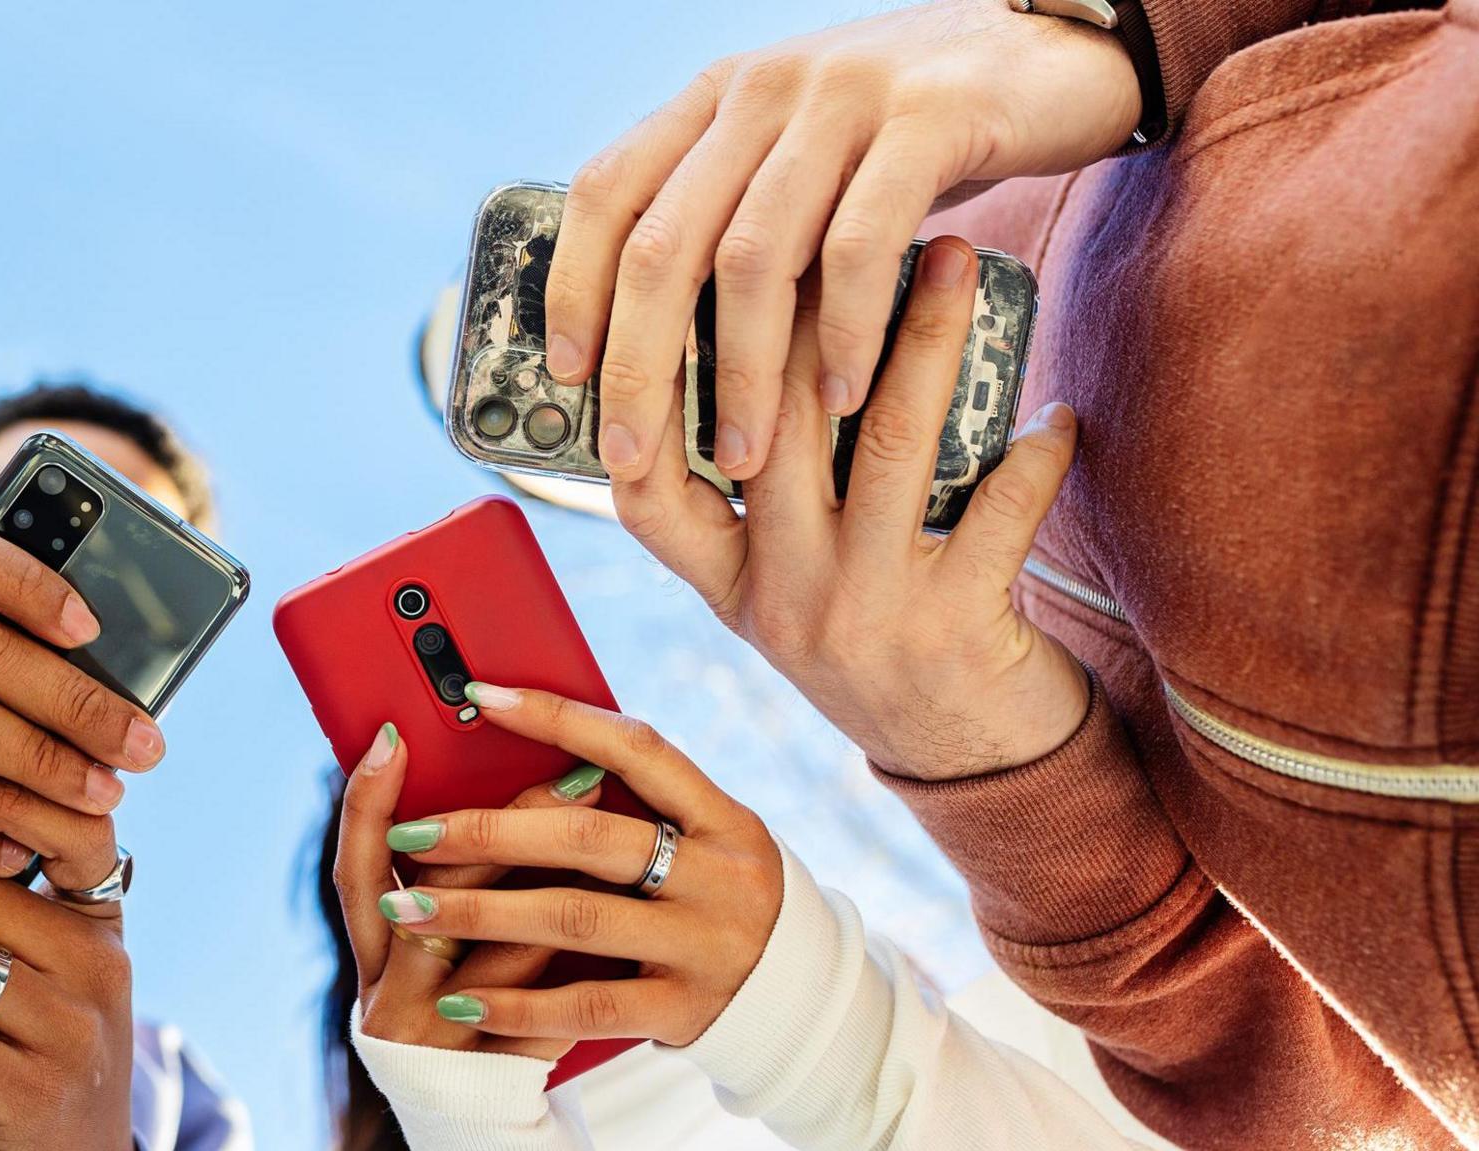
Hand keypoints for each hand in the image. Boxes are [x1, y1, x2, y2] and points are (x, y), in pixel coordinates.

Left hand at [373, 687, 780, 1046]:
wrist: (795, 998)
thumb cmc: (718, 895)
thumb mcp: (706, 838)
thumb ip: (639, 804)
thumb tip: (534, 754)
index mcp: (723, 817)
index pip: (637, 748)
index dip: (558, 717)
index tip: (481, 696)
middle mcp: (719, 876)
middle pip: (588, 836)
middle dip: (488, 831)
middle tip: (412, 831)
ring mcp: (703, 945)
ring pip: (575, 919)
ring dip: (480, 911)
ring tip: (408, 906)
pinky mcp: (683, 1009)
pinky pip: (586, 1005)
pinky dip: (516, 1002)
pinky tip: (459, 997)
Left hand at [545, 0, 1137, 479]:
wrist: (1061, 54)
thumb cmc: (921, 135)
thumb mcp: (809, 156)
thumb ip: (743, 214)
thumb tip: (660, 339)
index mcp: (719, 96)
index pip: (607, 190)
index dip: (574, 285)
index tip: (567, 372)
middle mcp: (765, 88)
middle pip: (664, 240)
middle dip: (639, 362)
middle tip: (634, 452)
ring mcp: (843, 96)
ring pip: (753, 257)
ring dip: (742, 373)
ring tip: (746, 453)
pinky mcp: (928, 120)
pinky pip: (859, 247)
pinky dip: (843, 334)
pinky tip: (842, 395)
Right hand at [614, 238, 1086, 778]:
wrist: (970, 768)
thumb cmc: (880, 649)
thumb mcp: (791, 595)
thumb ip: (764, 507)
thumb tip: (768, 346)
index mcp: (730, 589)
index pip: (647, 490)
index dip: (650, 393)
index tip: (681, 291)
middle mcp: (781, 600)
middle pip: (775, 425)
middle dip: (813, 305)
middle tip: (850, 211)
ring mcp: (864, 614)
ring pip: (885, 444)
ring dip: (928, 338)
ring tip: (959, 258)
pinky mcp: (956, 627)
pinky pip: (999, 511)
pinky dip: (1035, 452)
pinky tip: (1056, 412)